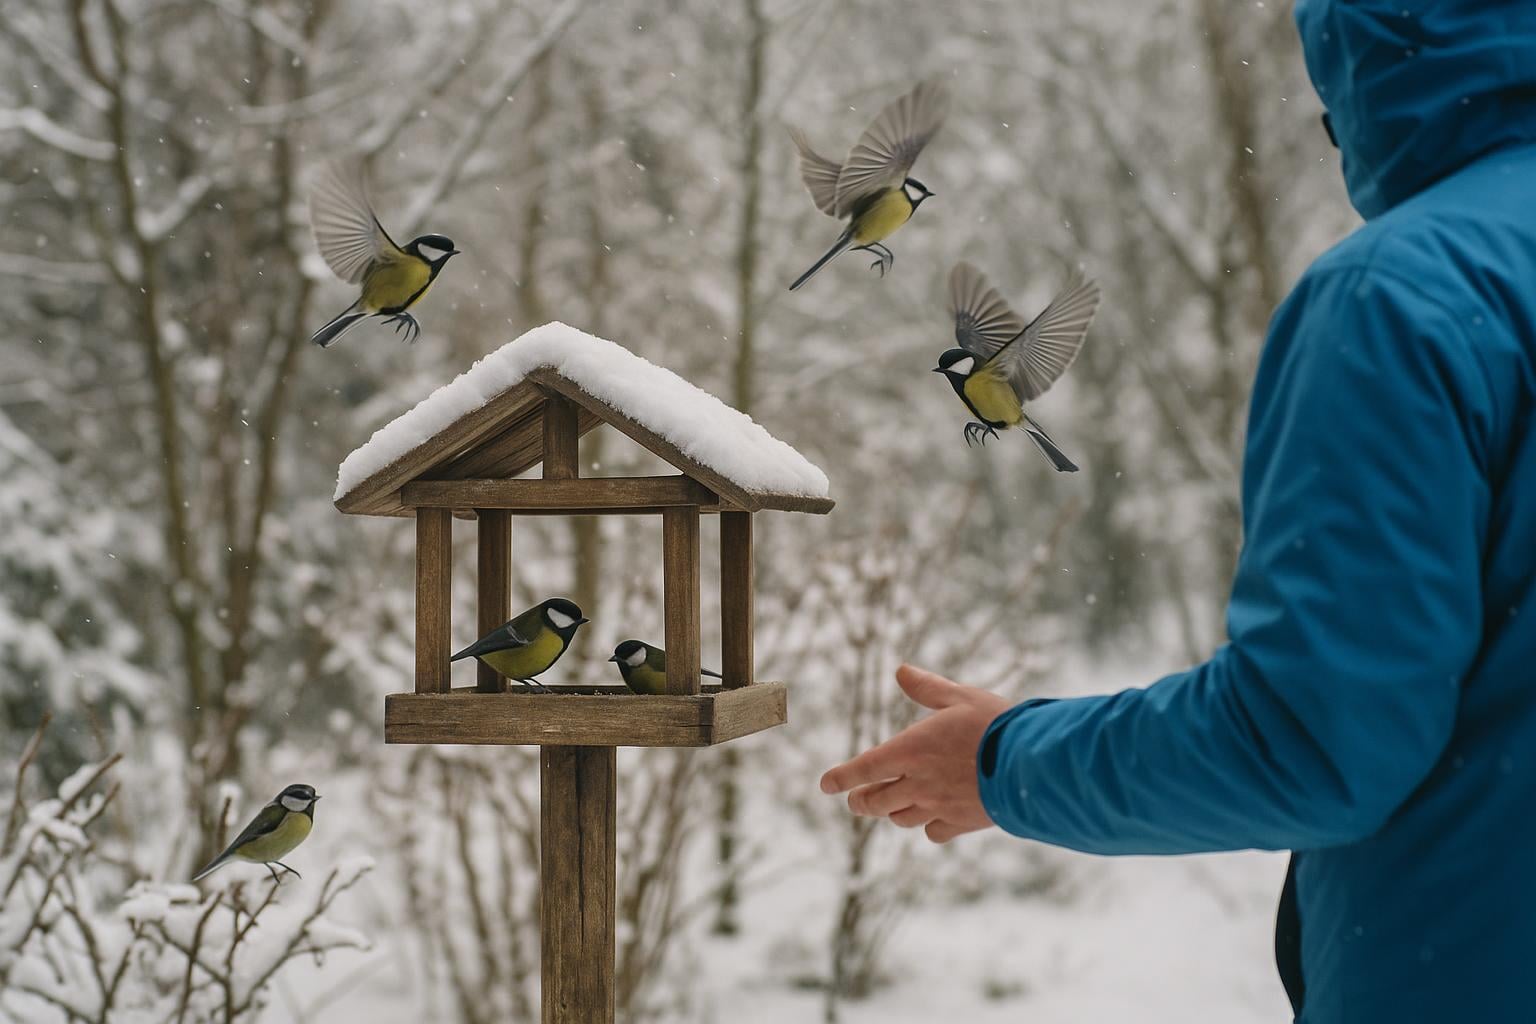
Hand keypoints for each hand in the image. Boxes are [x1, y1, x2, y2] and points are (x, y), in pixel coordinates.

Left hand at [819, 664, 1009, 843]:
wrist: (1031, 765)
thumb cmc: (996, 724)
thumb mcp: (960, 696)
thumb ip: (928, 688)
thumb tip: (901, 671)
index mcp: (909, 750)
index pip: (862, 769)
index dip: (841, 778)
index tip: (826, 785)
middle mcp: (917, 783)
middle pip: (875, 801)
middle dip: (861, 800)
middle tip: (855, 800)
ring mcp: (937, 806)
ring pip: (900, 818)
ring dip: (890, 812)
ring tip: (888, 807)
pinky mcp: (961, 823)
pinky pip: (932, 832)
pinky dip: (927, 826)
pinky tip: (931, 818)